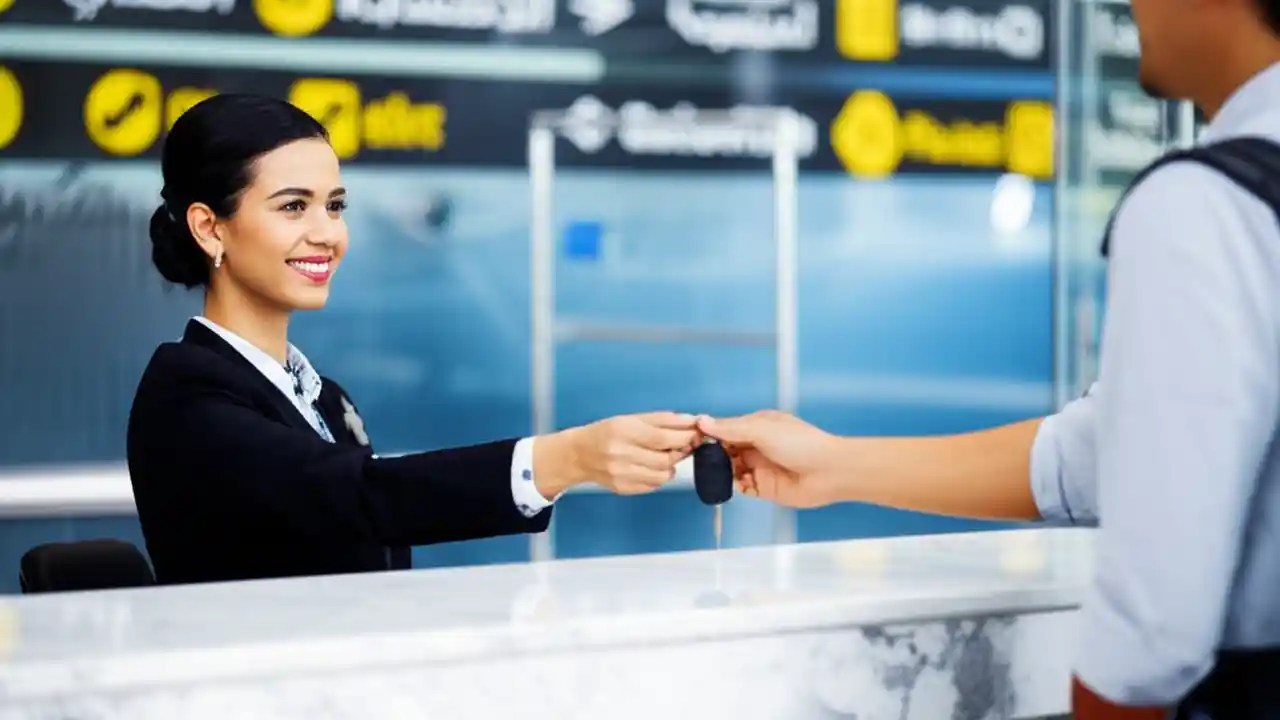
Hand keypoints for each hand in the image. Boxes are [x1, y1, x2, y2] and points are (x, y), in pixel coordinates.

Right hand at [535, 412, 699, 496]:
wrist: (580, 454)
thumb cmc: (608, 432)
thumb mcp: (632, 419)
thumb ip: (662, 420)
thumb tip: (691, 421)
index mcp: (623, 431)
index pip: (663, 437)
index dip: (685, 436)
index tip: (696, 433)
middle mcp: (621, 454)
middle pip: (666, 458)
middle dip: (682, 451)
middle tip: (686, 444)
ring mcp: (621, 474)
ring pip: (663, 475)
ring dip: (671, 465)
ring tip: (666, 455)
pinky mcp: (623, 488)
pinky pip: (653, 485)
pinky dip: (659, 476)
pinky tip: (651, 466)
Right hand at [696, 410, 843, 508]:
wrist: (829, 471)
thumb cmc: (801, 443)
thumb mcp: (762, 429)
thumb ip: (731, 428)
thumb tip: (703, 421)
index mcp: (758, 426)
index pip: (726, 429)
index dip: (710, 435)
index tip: (693, 439)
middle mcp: (757, 445)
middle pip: (726, 450)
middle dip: (713, 455)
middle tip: (699, 460)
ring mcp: (761, 467)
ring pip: (731, 470)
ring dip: (723, 472)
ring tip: (717, 473)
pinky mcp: (765, 488)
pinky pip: (743, 488)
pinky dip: (737, 486)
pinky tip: (739, 483)